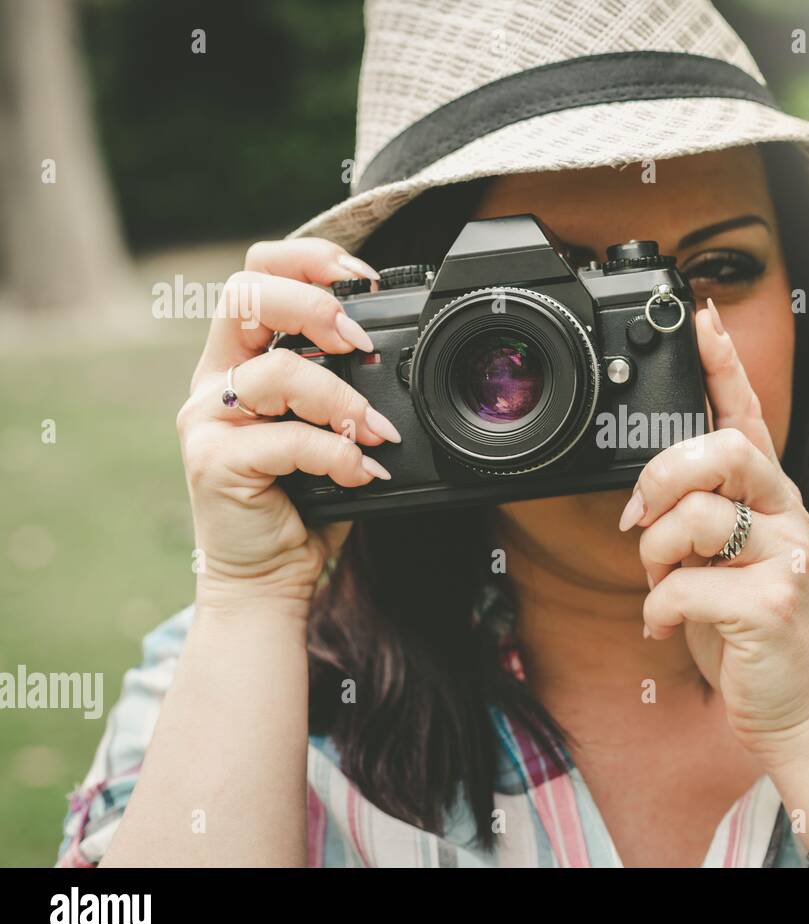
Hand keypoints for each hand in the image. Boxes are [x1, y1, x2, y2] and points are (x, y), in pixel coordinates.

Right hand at [176, 239, 400, 611]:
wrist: (267, 576)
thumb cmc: (304, 503)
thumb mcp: (330, 431)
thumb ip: (347, 389)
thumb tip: (401, 357)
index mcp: (240, 361)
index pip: (255, 276)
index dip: (306, 261)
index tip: (362, 278)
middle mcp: (215, 382)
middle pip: (245, 296)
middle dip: (313, 307)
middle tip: (358, 343)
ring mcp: (206, 421)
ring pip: (277, 373)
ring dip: (344, 400)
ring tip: (377, 433)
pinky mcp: (214, 463)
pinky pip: (284, 439)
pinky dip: (337, 453)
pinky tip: (361, 471)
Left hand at [621, 297, 808, 764]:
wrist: (801, 708)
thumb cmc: (753, 632)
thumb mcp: (729, 562)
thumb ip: (705, 515)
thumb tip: (650, 487)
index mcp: (774, 498)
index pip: (750, 416)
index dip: (725, 365)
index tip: (701, 317)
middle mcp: (788, 515)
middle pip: (721, 452)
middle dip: (662, 479)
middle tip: (640, 519)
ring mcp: (788, 557)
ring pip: (695, 518)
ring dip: (654, 557)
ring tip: (661, 585)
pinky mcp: (773, 603)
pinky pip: (684, 584)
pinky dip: (659, 609)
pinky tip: (668, 625)